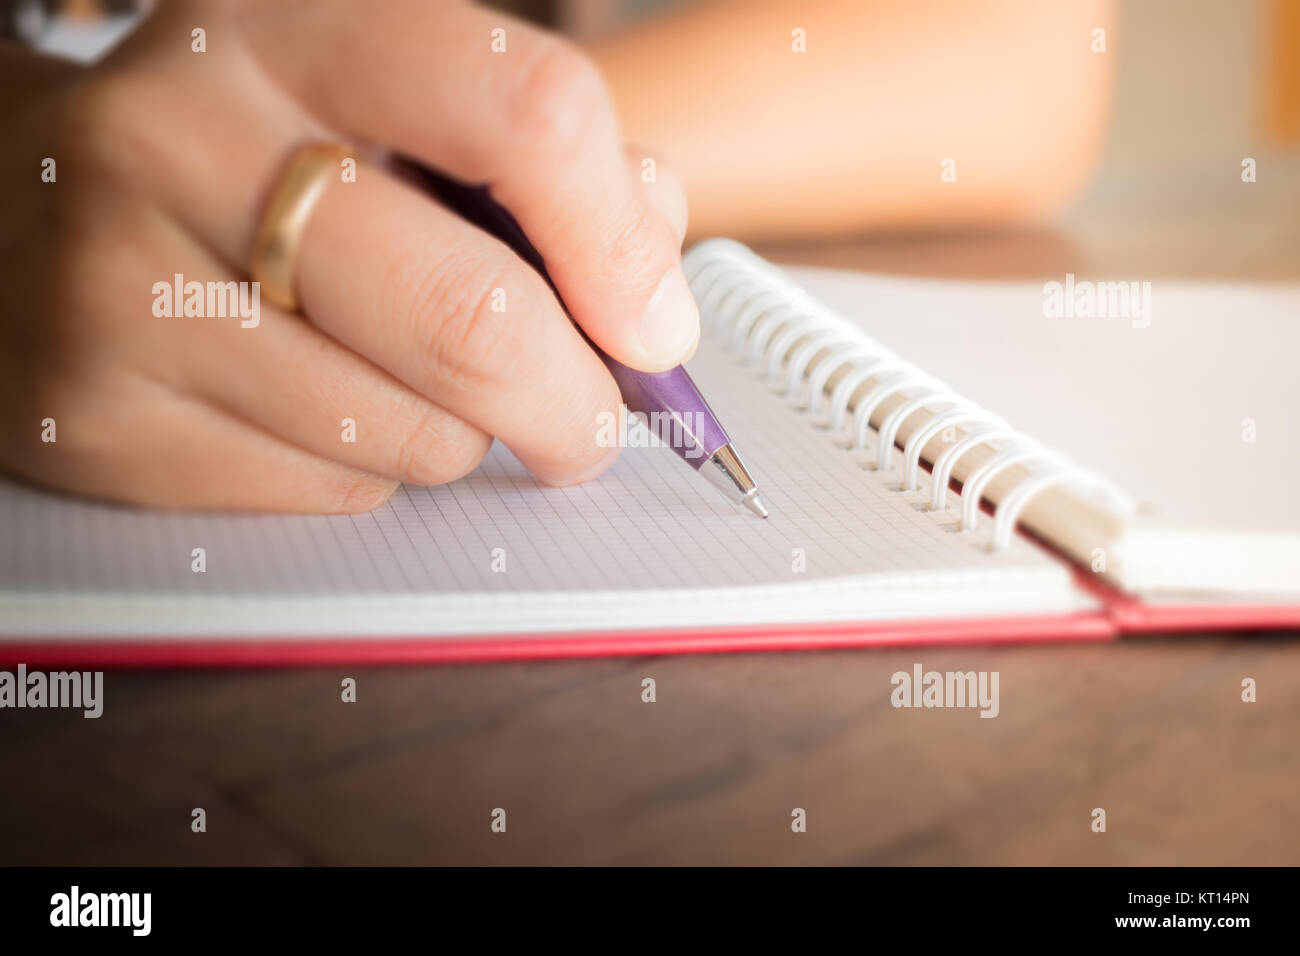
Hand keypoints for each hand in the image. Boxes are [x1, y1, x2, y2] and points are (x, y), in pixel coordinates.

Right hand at [0, 0, 695, 511]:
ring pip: (414, 435)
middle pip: (474, 321)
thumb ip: (540, 172)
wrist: (17, 204)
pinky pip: (333, 492)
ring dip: (464, 436)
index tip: (651, 323)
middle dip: (574, 404)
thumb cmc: (244, 158)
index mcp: (295, 29)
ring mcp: (126, 285)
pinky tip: (318, 407)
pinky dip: (371, 470)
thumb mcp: (383, 105)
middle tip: (588, 421)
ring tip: (414, 384)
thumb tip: (647, 299)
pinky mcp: (102, 418)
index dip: (620, 242)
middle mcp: (188, 140)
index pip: (527, 116)